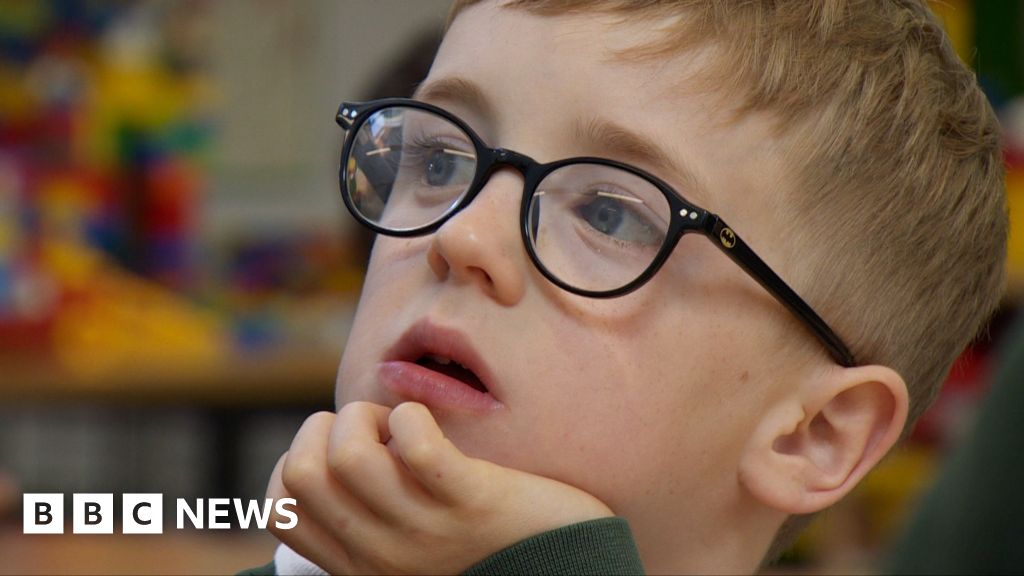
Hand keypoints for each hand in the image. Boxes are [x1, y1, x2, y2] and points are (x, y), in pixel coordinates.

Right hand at [266, 401, 612, 574]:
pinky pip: (415, 444)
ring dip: (369, 414)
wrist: (566, 569)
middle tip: (373, 428)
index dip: (295, 458)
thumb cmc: (483, 541)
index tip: (342, 450)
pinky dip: (413, 415)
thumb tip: (329, 451)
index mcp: (358, 564)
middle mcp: (381, 554)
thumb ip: (368, 514)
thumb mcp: (408, 542)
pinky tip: (429, 423)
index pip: (280, 506)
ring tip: (403, 425)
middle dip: (326, 426)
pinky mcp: (470, 501)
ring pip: (347, 453)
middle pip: (302, 472)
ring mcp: (424, 530)